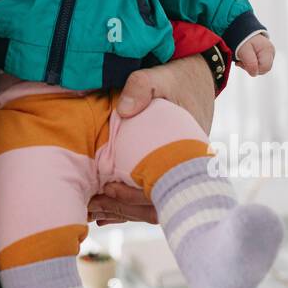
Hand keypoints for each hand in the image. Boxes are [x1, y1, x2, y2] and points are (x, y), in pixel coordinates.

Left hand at [86, 55, 216, 224]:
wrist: (195, 75)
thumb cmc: (177, 78)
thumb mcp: (161, 76)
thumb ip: (142, 86)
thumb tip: (123, 110)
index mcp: (188, 151)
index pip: (166, 190)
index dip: (137, 197)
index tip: (109, 188)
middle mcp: (186, 168)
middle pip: (156, 204)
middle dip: (123, 210)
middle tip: (93, 206)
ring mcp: (177, 171)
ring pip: (152, 204)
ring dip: (123, 210)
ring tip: (92, 211)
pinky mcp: (167, 170)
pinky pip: (149, 195)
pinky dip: (127, 205)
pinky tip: (105, 213)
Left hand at [236, 34, 274, 76]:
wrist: (241, 29)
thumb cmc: (242, 39)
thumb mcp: (243, 51)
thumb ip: (250, 63)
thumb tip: (254, 74)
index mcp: (268, 50)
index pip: (264, 68)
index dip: (252, 69)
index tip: (241, 63)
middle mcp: (271, 52)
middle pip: (263, 69)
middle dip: (250, 68)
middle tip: (240, 61)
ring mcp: (269, 54)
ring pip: (260, 67)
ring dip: (249, 66)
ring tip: (241, 58)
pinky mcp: (265, 55)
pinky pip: (259, 64)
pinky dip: (250, 63)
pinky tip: (244, 58)